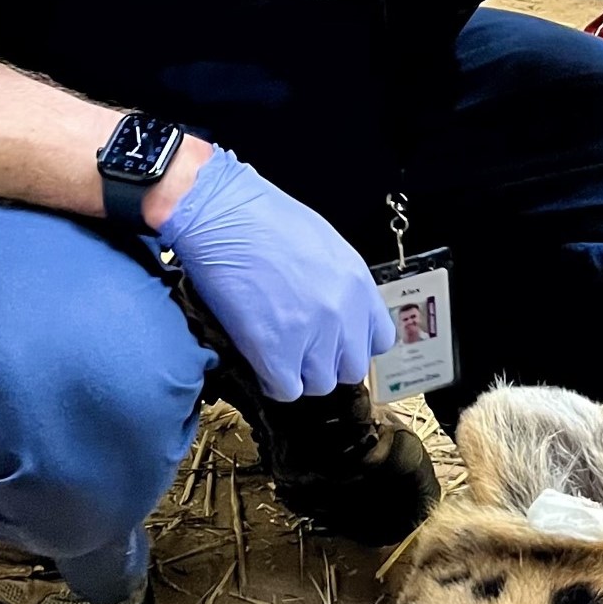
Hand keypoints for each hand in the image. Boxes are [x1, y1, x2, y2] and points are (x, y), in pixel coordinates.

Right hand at [158, 149, 393, 401]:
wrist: (222, 214)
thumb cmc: (263, 219)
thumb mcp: (324, 245)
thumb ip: (339, 285)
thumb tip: (336, 314)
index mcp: (358, 284)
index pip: (380, 340)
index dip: (353, 345)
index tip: (335, 344)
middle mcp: (343, 312)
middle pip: (351, 368)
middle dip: (325, 362)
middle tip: (299, 349)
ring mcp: (312, 335)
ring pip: (318, 383)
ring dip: (297, 373)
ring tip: (274, 350)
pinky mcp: (276, 351)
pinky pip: (286, 389)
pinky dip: (272, 381)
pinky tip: (258, 359)